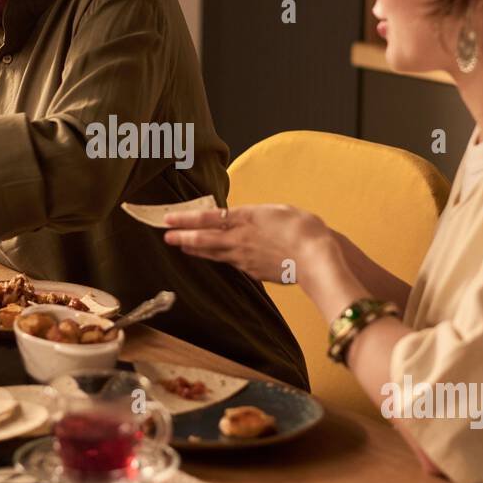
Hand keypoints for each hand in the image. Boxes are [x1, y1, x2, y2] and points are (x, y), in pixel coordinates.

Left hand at [162, 204, 331, 283]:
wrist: (316, 259)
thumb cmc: (305, 230)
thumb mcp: (280, 211)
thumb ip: (260, 215)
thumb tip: (250, 221)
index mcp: (246, 218)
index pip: (208, 217)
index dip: (186, 218)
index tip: (169, 219)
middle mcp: (240, 238)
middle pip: (204, 238)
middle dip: (182, 237)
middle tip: (166, 237)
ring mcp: (244, 257)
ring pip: (214, 253)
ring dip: (196, 249)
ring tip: (182, 247)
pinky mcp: (252, 272)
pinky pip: (231, 263)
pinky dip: (218, 259)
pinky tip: (215, 258)